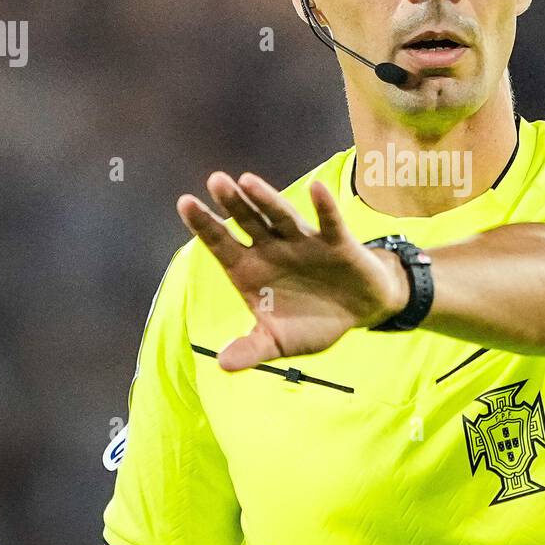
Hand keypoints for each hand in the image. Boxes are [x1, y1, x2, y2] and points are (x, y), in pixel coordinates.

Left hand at [177, 172, 407, 370]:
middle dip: (233, 203)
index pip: (221, 243)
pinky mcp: (336, 241)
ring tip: (248, 181)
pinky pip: (328, 221)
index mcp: (251, 269)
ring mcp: (303, 241)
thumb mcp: (279, 342)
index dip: (204, 224)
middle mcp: (273, 248)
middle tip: (216, 180)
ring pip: (281, 216)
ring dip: (267, 199)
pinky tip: (315, 188)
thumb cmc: (312, 322)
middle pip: (248, 221)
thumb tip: (222, 364)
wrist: (359, 311)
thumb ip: (252, 350)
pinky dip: (323, 206)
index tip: (185, 202)